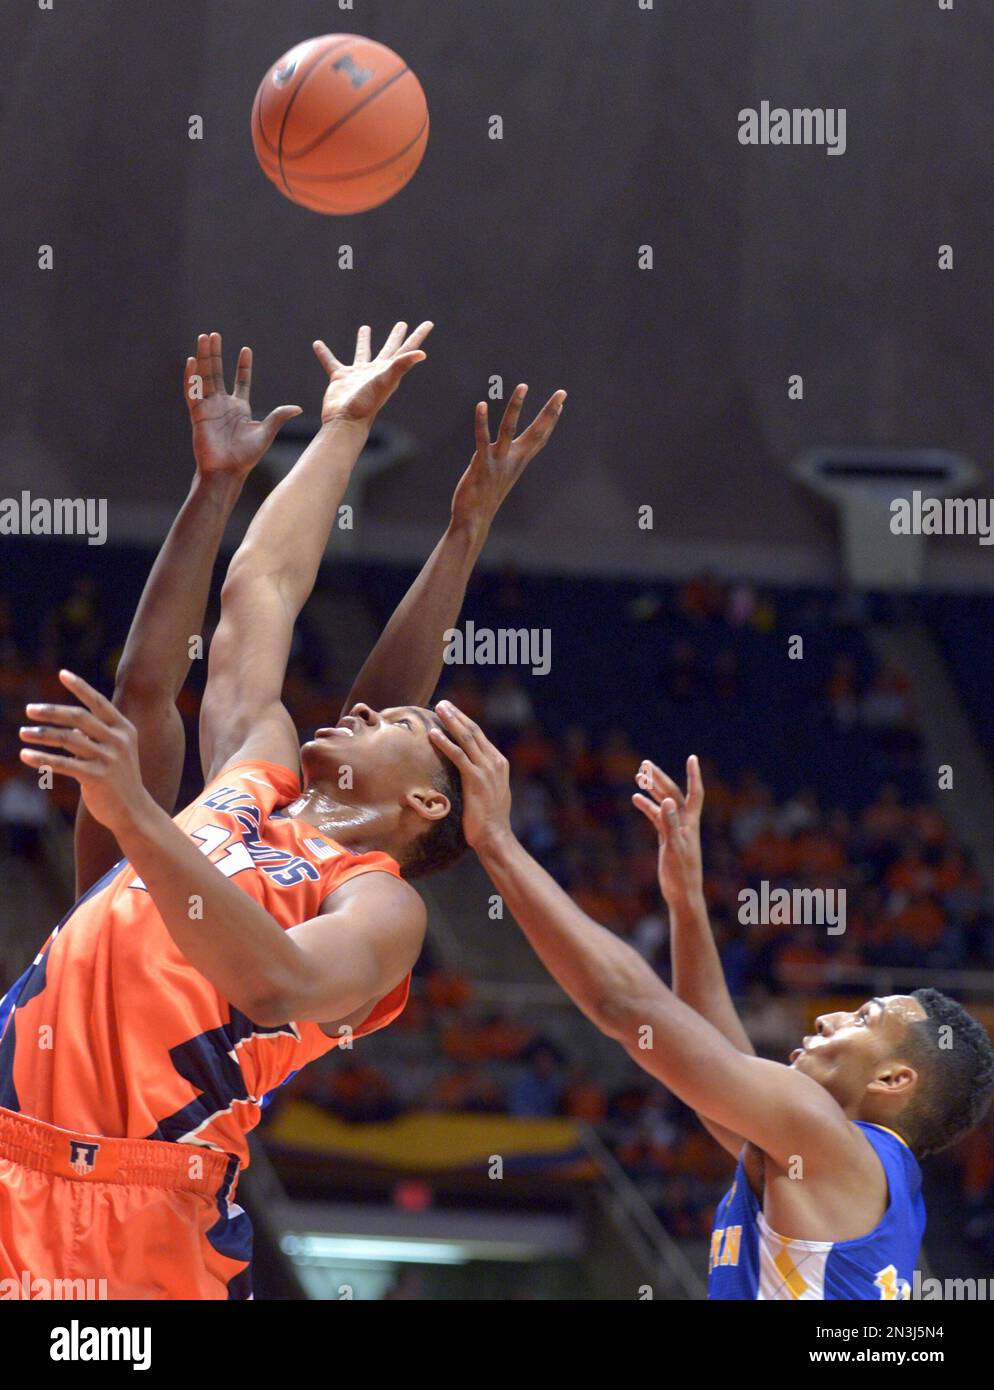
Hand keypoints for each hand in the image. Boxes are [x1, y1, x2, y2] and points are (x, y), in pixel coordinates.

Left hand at [19, 670, 152, 834]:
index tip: (62, 674)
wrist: (133, 811)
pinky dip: (42, 758)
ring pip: (67, 739)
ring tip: (23, 733)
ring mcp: (108, 759)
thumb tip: (67, 724)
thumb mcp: (116, 751)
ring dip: (41, 734)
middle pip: (79, 717)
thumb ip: (96, 734)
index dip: (80, 687)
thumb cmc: (119, 778)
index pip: (98, 702)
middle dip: (51, 712)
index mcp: (124, 729)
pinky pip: (63, 764)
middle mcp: (118, 740)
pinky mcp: (96, 777)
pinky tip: (26, 755)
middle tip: (30, 709)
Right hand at [185, 332, 301, 479]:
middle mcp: (223, 404)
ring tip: (203, 338)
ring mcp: (209, 407)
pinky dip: (191, 377)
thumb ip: (278, 416)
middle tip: (213, 335)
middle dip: (215, 354)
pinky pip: (192, 392)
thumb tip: (299, 408)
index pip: (241, 381)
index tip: (246, 350)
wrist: (227, 471)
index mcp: (240, 408)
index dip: (243, 366)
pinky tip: (191, 361)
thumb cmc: (246, 456)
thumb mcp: (266, 432)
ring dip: (203, 357)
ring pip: (204, 377)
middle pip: (218, 372)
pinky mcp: (197, 414)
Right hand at [313, 320, 431, 426]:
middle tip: (401, 324)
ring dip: (364, 341)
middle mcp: (376, 372)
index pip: (407, 350)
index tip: (429, 323)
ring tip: (365, 327)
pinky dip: (325, 354)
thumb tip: (423, 353)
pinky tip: (317, 344)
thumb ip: (402, 365)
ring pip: (362, 353)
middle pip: (389, 349)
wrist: (345, 420)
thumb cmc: (366, 402)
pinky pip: (331, 362)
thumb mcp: (386, 380)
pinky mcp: (340, 378)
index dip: (418, 336)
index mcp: (389, 371)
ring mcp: (357, 375)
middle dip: (396, 336)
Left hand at [429, 701, 511, 849]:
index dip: (464, 721)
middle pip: (473, 731)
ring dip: (451, 722)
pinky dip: (444, 743)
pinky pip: (458, 756)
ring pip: (466, 738)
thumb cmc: (489, 818)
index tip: (452, 711)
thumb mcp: (491, 791)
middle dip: (457, 715)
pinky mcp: (475, 779)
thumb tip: (468, 769)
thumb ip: (482, 776)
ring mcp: (486, 770)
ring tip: (437, 709)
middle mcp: (495, 762)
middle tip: (442, 703)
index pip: (480, 736)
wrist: (495, 836)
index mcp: (499, 763)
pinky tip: (433, 734)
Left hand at [450, 385, 566, 533]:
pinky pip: (482, 439)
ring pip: (510, 429)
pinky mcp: (481, 464)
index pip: (540, 438)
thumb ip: (503, 461)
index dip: (551, 420)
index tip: (561, 403)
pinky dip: (482, 421)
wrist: (474, 521)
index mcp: (519, 462)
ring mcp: (498, 462)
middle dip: (549, 411)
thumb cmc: (484, 499)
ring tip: (523, 386)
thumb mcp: (499, 476)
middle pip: (536, 431)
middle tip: (562, 393)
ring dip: (517, 407)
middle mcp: (513, 460)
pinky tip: (482, 405)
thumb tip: (500, 452)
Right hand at [633, 755, 704, 906]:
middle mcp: (684, 823)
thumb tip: (669, 800)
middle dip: (660, 778)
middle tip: (645, 765)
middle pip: (673, 794)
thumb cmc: (681, 873)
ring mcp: (675, 830)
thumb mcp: (674, 847)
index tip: (692, 758)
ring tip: (638, 776)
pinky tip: (636, 799)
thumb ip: (670, 823)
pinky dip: (647, 807)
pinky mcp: (667, 838)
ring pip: (663, 804)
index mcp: (689, 823)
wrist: (682, 894)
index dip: (693, 776)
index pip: (694, 793)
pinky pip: (656, 817)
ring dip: (652, 790)